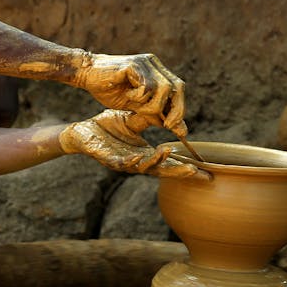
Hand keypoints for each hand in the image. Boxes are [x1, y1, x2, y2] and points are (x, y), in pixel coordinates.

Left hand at [59, 110, 206, 179]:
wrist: (81, 132)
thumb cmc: (107, 129)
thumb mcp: (131, 122)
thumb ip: (148, 121)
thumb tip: (167, 114)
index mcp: (144, 155)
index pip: (169, 164)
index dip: (186, 167)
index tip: (205, 171)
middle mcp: (136, 163)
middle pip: (161, 171)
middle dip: (178, 172)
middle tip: (196, 171)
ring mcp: (122, 163)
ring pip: (143, 168)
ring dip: (156, 162)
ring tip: (168, 151)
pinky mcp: (107, 160)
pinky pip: (120, 163)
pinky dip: (131, 162)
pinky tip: (138, 157)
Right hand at [73, 53, 188, 137]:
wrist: (86, 74)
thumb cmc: (109, 89)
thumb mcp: (135, 105)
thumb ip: (155, 113)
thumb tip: (176, 128)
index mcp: (156, 71)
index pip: (178, 88)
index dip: (180, 108)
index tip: (177, 129)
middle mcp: (153, 64)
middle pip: (177, 86)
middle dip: (176, 109)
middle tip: (167, 126)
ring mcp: (145, 62)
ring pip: (164, 88)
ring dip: (153, 105)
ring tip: (137, 106)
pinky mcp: (134, 65)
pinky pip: (146, 87)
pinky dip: (139, 97)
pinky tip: (127, 96)